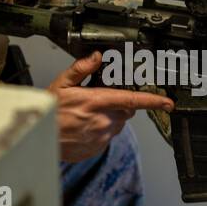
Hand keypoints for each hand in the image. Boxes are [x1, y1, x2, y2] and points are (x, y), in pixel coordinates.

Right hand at [48, 52, 174, 162]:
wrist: (39, 140)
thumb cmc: (48, 112)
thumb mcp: (60, 84)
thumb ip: (80, 69)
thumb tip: (97, 57)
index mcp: (96, 102)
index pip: (132, 100)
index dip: (153, 100)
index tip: (167, 102)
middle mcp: (102, 121)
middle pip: (126, 111)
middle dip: (119, 105)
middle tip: (98, 102)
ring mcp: (101, 137)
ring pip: (117, 124)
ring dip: (109, 118)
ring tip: (87, 116)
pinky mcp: (97, 148)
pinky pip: (107, 137)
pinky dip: (100, 131)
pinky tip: (83, 127)